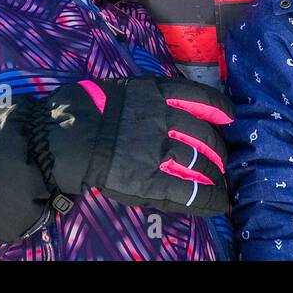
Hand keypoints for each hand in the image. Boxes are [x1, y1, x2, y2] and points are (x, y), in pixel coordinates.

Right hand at [0, 76, 234, 242]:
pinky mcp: (147, 181)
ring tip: (223, 180)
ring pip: (199, 161)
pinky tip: (220, 203)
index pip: (200, 98)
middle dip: (218, 148)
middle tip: (224, 158)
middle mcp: (162, 120)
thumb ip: (146, 95)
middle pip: (203, 134)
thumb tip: (167, 100)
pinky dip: (207, 198)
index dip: (220, 109)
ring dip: (216, 173)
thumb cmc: (85, 108)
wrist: (62, 136)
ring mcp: (155, 151)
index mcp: (155, 95)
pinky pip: (187, 192)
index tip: (230, 117)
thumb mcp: (120, 89)